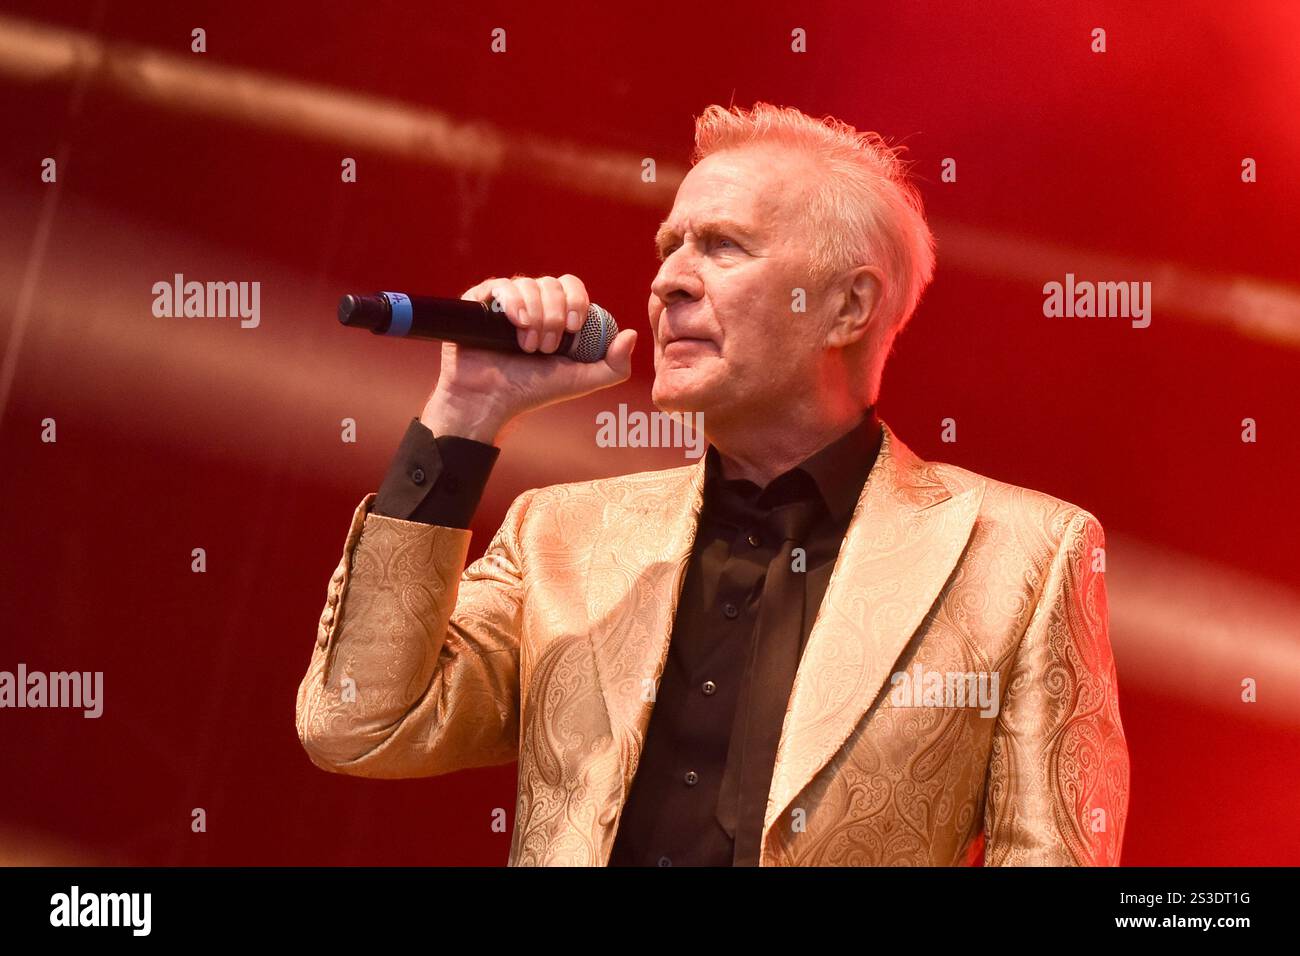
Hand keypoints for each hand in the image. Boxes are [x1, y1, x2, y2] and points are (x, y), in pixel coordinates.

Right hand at [420, 274, 636, 442]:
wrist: (491, 400)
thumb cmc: (533, 391)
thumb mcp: (581, 381)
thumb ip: (614, 365)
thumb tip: (631, 333)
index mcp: (554, 313)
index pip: (572, 287)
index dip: (577, 302)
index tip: (575, 329)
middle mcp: (530, 302)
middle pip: (552, 284)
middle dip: (555, 315)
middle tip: (547, 347)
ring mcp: (504, 301)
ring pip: (528, 284)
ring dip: (535, 316)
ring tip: (528, 347)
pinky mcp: (478, 301)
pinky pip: (501, 286)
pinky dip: (513, 303)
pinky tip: (515, 323)